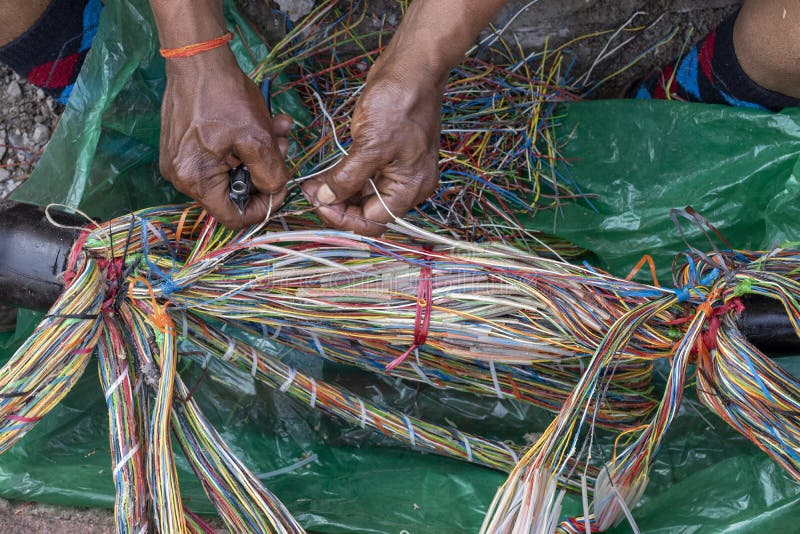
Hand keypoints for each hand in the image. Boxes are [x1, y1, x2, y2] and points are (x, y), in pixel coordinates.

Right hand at [159, 46, 291, 227]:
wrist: (198, 57)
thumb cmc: (223, 95)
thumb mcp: (257, 138)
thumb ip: (270, 173)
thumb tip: (274, 190)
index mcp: (195, 180)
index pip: (232, 217)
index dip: (262, 208)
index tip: (281, 188)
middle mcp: (182, 176)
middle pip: (233, 193)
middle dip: (264, 173)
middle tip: (284, 150)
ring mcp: (181, 160)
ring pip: (231, 171)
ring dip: (260, 154)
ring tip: (279, 130)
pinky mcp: (185, 144)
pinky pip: (221, 155)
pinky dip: (245, 143)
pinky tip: (265, 122)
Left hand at [301, 57, 442, 235]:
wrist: (411, 68)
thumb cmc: (399, 103)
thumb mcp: (370, 145)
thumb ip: (347, 178)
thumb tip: (326, 199)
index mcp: (411, 189)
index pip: (373, 221)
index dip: (344, 217)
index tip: (318, 203)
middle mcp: (407, 185)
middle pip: (368, 212)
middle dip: (337, 205)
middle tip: (310, 193)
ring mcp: (397, 170)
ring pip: (363, 195)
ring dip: (337, 193)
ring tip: (311, 184)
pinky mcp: (386, 155)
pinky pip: (363, 177)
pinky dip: (343, 179)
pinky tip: (323, 175)